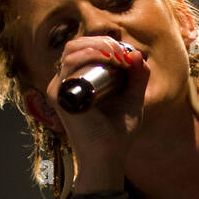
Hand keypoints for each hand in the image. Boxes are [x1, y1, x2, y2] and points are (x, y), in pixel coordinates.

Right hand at [45, 35, 149, 176]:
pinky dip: (91, 53)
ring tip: (119, 55)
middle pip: (77, 46)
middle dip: (103, 41)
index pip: (85, 51)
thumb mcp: (132, 100)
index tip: (128, 53)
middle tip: (123, 51)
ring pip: (73, 49)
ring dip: (99, 45)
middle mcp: (65, 84)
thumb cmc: (117, 135)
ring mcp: (59, 88)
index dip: (106, 44)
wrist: (107, 158)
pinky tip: (110, 57)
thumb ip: (137, 78)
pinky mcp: (59, 94)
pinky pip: (70, 62)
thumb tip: (138, 54)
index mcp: (78, 83)